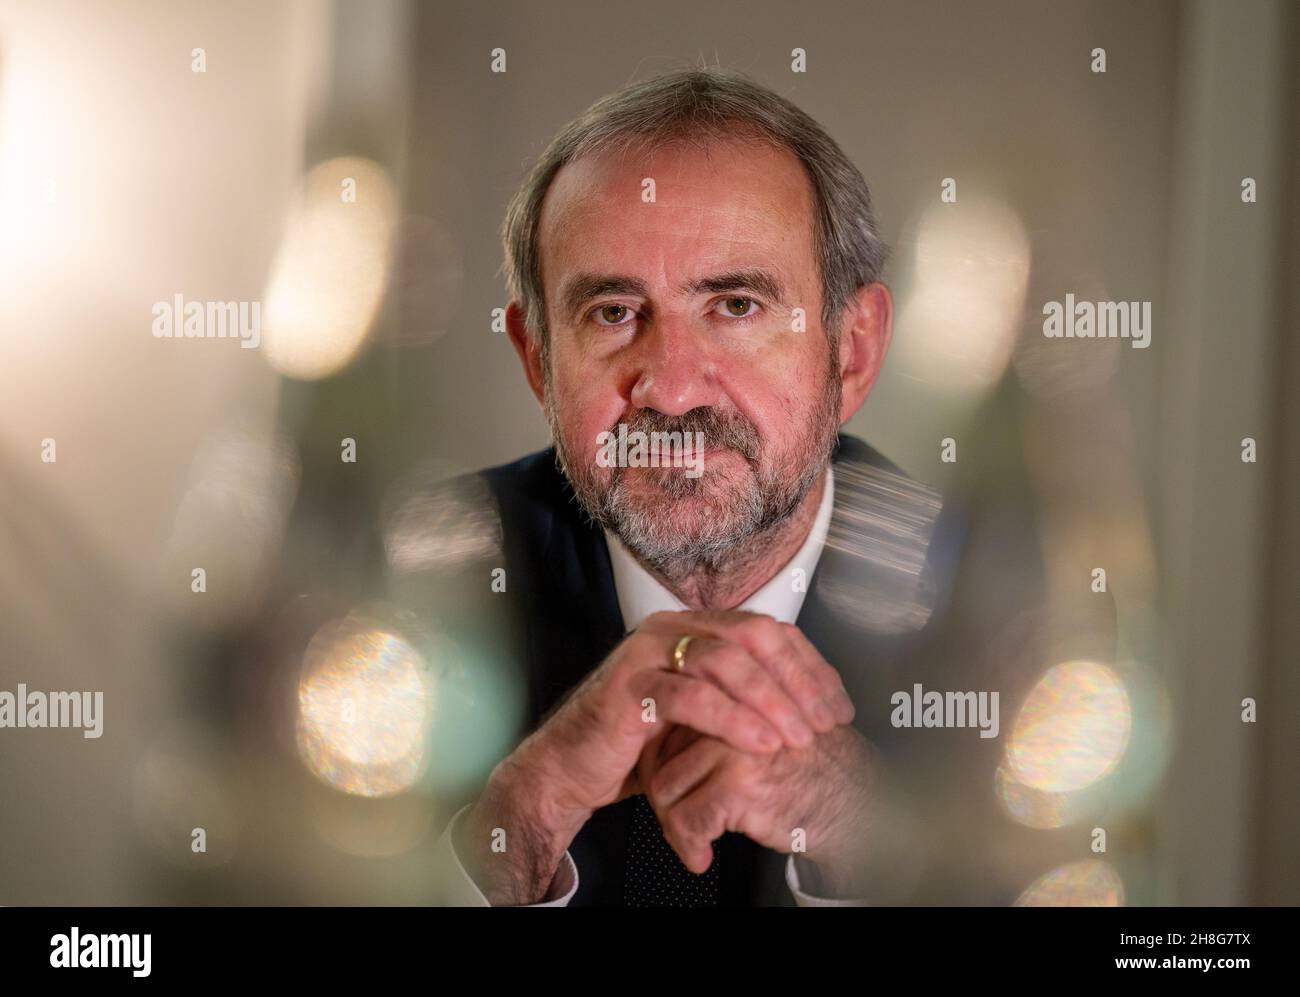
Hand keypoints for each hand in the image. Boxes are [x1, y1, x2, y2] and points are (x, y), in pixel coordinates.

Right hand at [456, 609, 853, 903]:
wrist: (572, 765)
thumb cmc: (640, 740)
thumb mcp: (701, 711)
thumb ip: (743, 694)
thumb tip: (809, 702)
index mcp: (695, 626)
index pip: (769, 631)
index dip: (811, 667)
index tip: (839, 708)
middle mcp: (672, 628)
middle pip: (754, 637)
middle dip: (797, 681)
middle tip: (824, 723)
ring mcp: (647, 653)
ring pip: (725, 661)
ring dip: (770, 700)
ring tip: (798, 737)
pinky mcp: (629, 687)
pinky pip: (690, 696)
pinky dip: (732, 719)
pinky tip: (759, 743)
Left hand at [635, 720, 880, 894]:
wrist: (857, 803)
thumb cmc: (814, 769)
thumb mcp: (763, 728)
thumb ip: (721, 723)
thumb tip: (659, 745)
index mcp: (732, 692)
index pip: (667, 725)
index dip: (659, 763)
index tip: (667, 790)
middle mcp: (728, 712)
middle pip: (660, 755)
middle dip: (664, 796)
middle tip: (675, 819)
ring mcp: (731, 746)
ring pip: (666, 789)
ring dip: (673, 825)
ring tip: (692, 839)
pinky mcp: (736, 784)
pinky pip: (687, 820)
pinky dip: (689, 846)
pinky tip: (703, 856)